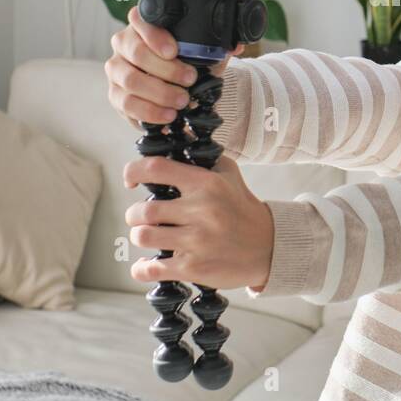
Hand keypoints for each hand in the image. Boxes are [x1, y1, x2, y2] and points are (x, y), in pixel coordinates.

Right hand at [106, 5, 244, 129]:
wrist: (182, 87)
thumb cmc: (189, 62)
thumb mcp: (204, 51)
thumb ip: (218, 44)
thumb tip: (235, 44)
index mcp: (143, 25)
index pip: (139, 19)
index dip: (155, 35)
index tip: (175, 51)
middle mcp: (124, 44)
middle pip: (135, 53)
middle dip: (166, 69)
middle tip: (190, 80)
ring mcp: (116, 70)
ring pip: (130, 80)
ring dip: (159, 93)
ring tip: (182, 102)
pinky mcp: (115, 95)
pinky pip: (126, 104)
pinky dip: (149, 112)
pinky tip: (167, 116)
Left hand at [123, 155, 274, 291]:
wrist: (269, 246)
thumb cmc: (242, 206)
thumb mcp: (228, 173)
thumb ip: (201, 155)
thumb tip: (179, 131)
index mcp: (205, 184)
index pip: (155, 168)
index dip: (133, 172)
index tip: (131, 181)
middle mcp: (201, 210)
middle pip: (144, 210)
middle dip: (135, 214)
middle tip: (142, 217)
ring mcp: (197, 241)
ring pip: (144, 237)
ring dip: (140, 237)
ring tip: (149, 236)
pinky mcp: (194, 267)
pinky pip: (152, 269)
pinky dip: (142, 269)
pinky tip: (147, 265)